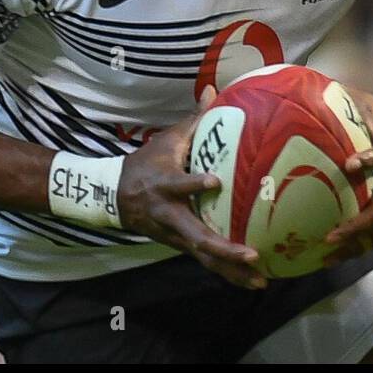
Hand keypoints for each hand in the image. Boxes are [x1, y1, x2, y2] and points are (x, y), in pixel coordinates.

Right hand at [117, 92, 265, 288]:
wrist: (112, 196)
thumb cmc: (145, 164)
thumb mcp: (166, 140)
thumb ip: (193, 119)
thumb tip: (213, 90)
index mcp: (165, 186)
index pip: (179, 186)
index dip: (194, 184)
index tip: (214, 180)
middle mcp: (171, 216)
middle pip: (196, 236)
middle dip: (223, 248)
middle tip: (252, 255)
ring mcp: (175, 235)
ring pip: (203, 257)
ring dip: (231, 271)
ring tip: (260, 282)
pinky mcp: (180, 245)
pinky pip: (205, 262)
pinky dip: (227, 273)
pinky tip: (252, 282)